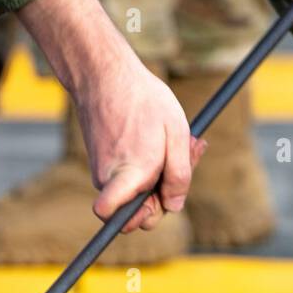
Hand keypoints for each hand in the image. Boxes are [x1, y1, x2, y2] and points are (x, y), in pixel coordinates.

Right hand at [17, 0, 205, 232]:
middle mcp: (111, 179)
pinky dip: (149, 165)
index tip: (152, 203)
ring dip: (162, 175)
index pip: (111, 215)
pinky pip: (129, 177)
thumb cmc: (143, 101)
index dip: (132, 218)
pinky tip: (164, 139)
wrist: (104, 74)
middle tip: (189, 155)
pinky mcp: (103, 162)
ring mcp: (103, 171)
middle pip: (139, 211)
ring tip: (181, 140)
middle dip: (166, 194)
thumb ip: (179, 174)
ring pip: (137, 192)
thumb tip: (174, 205)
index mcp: (130, 174)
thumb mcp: (176, 133)